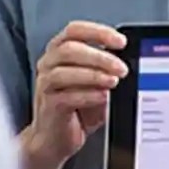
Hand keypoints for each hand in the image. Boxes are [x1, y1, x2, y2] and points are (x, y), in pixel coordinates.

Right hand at [20, 21, 127, 168]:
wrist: (55, 139)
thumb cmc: (76, 108)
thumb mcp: (96, 83)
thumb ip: (106, 71)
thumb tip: (123, 64)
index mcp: (60, 50)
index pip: (75, 30)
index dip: (98, 32)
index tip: (121, 42)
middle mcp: (49, 63)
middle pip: (70, 49)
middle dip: (100, 56)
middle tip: (121, 68)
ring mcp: (45, 84)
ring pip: (64, 71)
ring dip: (93, 75)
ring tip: (113, 82)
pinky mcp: (48, 105)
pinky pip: (66, 96)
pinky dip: (87, 95)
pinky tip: (102, 97)